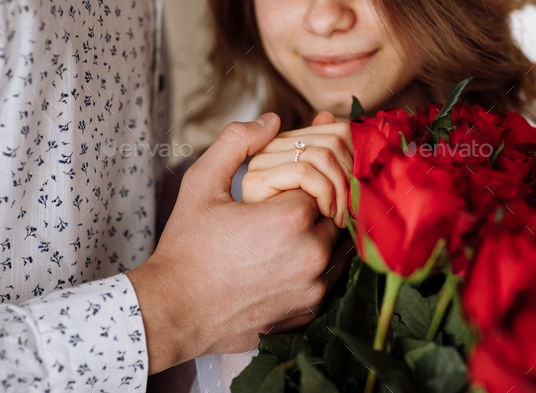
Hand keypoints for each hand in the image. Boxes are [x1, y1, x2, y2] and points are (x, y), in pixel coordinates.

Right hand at [127, 113, 346, 373]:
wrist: (174, 311)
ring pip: (335, 246)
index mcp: (291, 219)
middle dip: (309, 208)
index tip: (270, 194)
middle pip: (332, 213)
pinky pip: (327, 278)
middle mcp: (311, 255)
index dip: (294, 184)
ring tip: (279, 239)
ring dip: (315, 236)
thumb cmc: (187, 247)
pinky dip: (313, 266)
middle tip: (275, 215)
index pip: (317, 183)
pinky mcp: (309, 312)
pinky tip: (281, 265)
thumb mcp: (201, 184)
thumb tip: (272, 119)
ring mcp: (314, 288)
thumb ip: (237, 143)